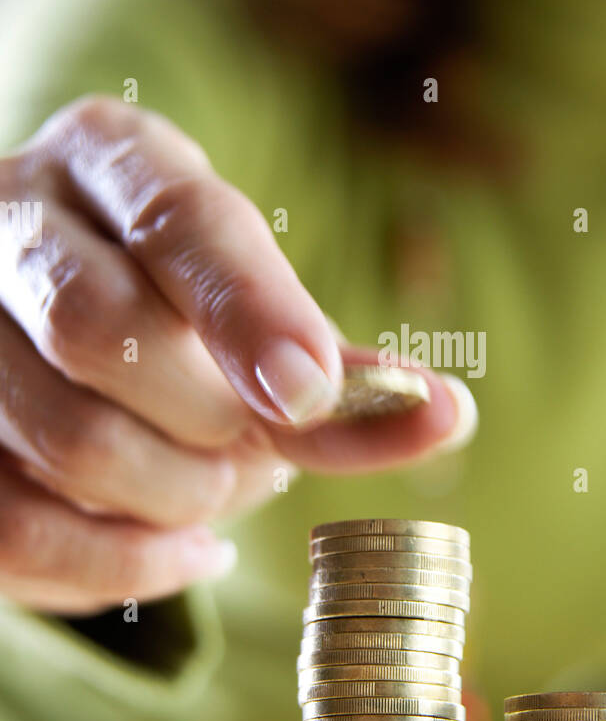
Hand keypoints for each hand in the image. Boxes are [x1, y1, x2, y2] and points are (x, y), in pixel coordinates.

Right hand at [0, 97, 474, 613]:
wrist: (53, 318)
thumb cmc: (179, 308)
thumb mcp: (255, 308)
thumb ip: (336, 366)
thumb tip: (447, 416)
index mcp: (109, 157)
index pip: (177, 220)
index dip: (250, 310)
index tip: (313, 391)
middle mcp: (9, 218)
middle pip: (100, 327)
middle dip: (210, 419)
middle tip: (267, 452)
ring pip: (64, 436)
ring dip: (178, 495)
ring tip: (226, 492)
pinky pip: (19, 530)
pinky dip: (120, 563)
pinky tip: (186, 555)